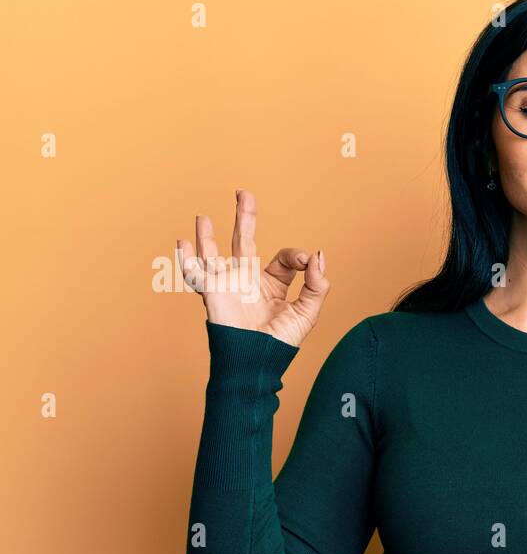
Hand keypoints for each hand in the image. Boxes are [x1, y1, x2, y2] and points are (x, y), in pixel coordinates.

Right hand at [177, 189, 329, 347]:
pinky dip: (187, 258)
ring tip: (203, 216)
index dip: (297, 255)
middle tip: (243, 192)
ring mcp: (228, 285)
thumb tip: (318, 255)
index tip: (306, 262)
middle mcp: (248, 281)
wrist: (258, 361)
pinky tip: (182, 242)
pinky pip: (195, 273)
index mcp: (272, 285)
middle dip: (245, 217)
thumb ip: (316, 284)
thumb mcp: (308, 312)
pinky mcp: (212, 292)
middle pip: (245, 242)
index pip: (284, 258)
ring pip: (214, 253)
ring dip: (207, 235)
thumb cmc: (281, 343)